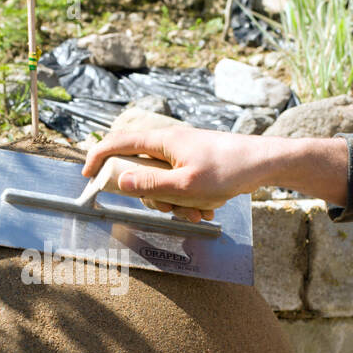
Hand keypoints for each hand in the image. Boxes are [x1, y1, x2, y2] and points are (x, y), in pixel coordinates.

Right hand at [83, 125, 272, 222]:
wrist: (265, 163)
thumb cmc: (229, 170)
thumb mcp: (187, 185)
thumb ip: (151, 185)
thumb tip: (121, 182)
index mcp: (162, 140)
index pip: (117, 142)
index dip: (97, 158)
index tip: (87, 177)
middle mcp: (169, 143)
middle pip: (139, 171)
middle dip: (151, 196)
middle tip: (168, 208)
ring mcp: (182, 154)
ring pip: (161, 183)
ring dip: (174, 203)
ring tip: (198, 212)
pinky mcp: (195, 164)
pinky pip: (179, 185)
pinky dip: (188, 201)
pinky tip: (207, 210)